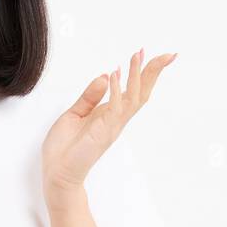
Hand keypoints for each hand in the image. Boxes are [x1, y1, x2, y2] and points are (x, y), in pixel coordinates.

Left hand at [41, 49, 174, 200]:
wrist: (56, 172)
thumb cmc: (64, 147)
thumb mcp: (75, 113)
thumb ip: (90, 96)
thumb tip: (104, 75)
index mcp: (110, 114)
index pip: (133, 90)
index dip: (143, 72)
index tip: (149, 53)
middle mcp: (116, 119)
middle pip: (142, 92)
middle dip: (154, 72)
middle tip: (169, 54)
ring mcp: (111, 126)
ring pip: (133, 98)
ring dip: (136, 75)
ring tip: (137, 55)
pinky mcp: (102, 132)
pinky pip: (113, 108)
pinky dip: (115, 90)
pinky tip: (114, 74)